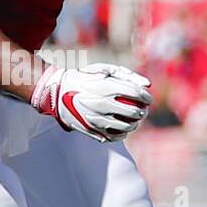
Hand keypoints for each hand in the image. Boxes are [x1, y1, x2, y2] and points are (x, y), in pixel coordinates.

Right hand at [31, 62, 151, 141]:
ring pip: (126, 127)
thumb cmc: (86, 78)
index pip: (136, 94)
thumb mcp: (104, 70)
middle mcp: (102, 104)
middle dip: (143, 111)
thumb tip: (147, 85)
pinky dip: (122, 134)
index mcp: (106, 87)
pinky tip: (123, 129)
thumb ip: (127, 75)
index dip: (146, 97)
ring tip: (134, 120)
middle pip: (134, 112)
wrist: (58, 93)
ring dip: (135, 124)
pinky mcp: (92, 130)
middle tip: (143, 110)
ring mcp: (97, 119)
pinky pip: (114, 136)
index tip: (147, 98)